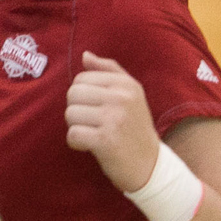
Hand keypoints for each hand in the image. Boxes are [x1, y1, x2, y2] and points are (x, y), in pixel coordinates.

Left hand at [66, 52, 162, 191]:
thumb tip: (85, 55)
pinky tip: (91, 146)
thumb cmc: (134, 127)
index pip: (81, 79)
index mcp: (126, 84)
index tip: (97, 109)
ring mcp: (114, 119)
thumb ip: (108, 71)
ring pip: (70, 114)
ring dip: (77, 127)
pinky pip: (72, 134)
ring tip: (95, 133)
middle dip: (77, 110)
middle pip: (72, 94)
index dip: (82, 96)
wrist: (150, 165)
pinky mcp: (105, 140)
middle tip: (95, 123)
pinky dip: (76, 142)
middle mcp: (122, 98)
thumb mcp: (130, 94)